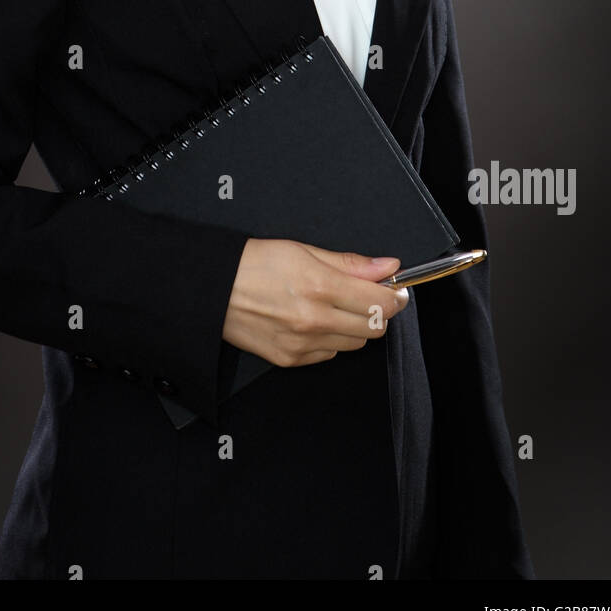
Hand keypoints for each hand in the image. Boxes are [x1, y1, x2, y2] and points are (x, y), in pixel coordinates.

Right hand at [222, 238, 409, 366]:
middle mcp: (314, 319)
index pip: (379, 303)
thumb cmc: (254, 263)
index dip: (396, 296)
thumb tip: (387, 267)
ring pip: (354, 344)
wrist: (213, 289)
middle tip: (367, 296)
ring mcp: (302, 344)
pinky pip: (328, 354)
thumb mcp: (303, 250)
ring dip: (355, 326)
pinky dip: (331, 339)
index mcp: (320, 286)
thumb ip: (350, 263)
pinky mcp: (290, 360)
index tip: (397, 290)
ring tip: (335, 306)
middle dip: (377, 312)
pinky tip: (315, 321)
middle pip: (373, 328)